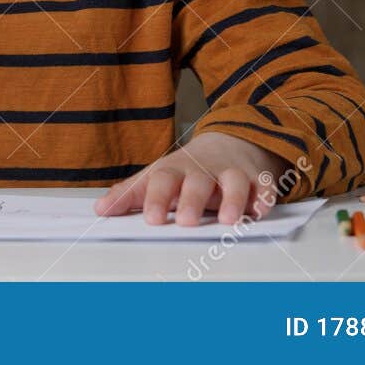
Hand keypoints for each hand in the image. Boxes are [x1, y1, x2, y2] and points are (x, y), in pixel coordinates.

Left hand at [93, 132, 289, 225]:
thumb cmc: (187, 169)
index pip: (162, 181)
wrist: (228, 142)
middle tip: (188, 222)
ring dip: (233, 200)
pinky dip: (264, 197)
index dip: (157, 199)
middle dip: (193, 200)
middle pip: (197, 181)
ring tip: (229, 220)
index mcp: (175, 170)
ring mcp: (231, 172)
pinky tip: (260, 211)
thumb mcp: (157, 176)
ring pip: (234, 182)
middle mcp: (202, 170)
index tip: (153, 219)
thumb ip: (130, 193)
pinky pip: (264, 186)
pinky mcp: (257, 178)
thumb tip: (100, 209)